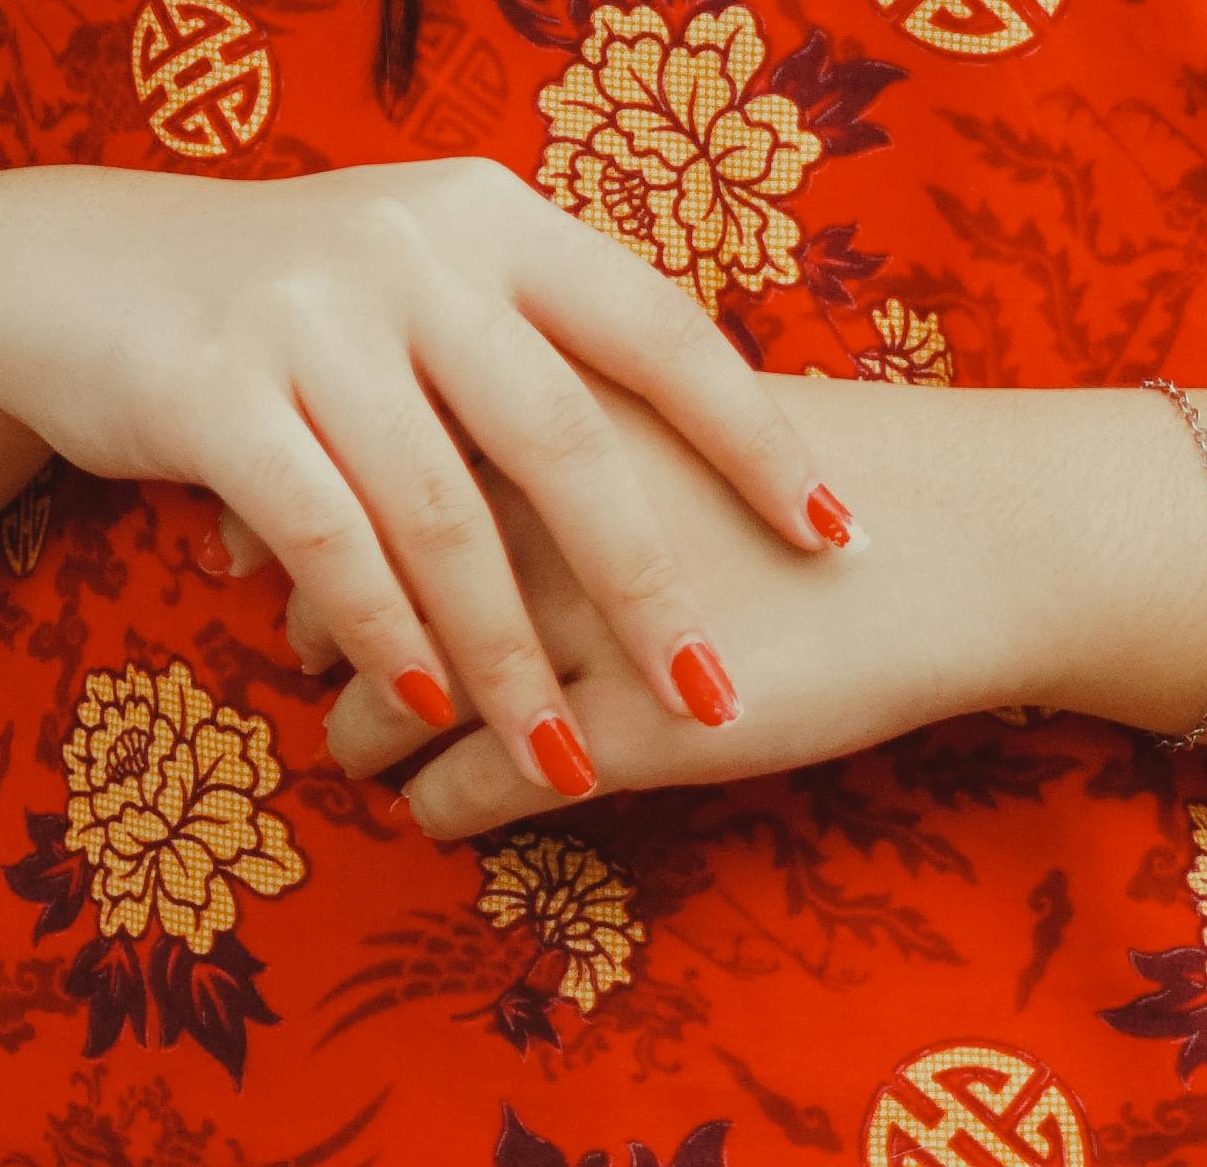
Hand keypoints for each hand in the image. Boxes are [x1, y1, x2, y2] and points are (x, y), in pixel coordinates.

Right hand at [0, 153, 850, 786]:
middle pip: (564, 437)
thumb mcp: (416, 280)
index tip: (835, 529)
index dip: (749, 431)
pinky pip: (324, 534)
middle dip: (644, 582)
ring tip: (568, 765)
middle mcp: (417, 244)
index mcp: (489, 215)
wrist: (73, 271)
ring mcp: (313, 310)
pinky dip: (386, 630)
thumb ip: (524, 348)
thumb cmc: (282, 303)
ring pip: (444, 511)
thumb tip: (676, 478)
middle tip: (710, 696)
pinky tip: (428, 707)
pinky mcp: (218, 386)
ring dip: (511, 655)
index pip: (652, 324)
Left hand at [300, 372, 1118, 836]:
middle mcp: (531, 511)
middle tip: (299, 642)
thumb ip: (544, 403)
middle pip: (352, 575)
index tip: (261, 534)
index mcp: (532, 403)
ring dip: (358, 730)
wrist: (945, 537)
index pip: (353, 452)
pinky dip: (436, 805)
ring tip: (351, 744)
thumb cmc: (802, 459)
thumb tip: (440, 416)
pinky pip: (476, 790)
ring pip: (395, 697)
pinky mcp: (624, 736)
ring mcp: (571, 629)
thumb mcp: (658, 398)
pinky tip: (433, 808)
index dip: (296, 500)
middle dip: (315, 621)